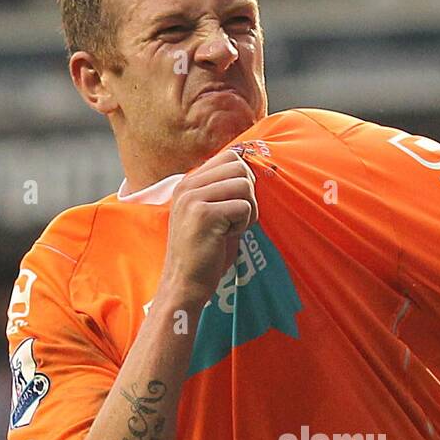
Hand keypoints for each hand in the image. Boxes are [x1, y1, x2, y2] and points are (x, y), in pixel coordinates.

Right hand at [161, 148, 257, 298]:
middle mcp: (187, 185)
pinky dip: (243, 224)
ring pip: (244, 185)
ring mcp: (193, 198)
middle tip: (236, 217)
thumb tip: (253, 172)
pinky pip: (244, 207)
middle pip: (239, 166)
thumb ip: (224, 192)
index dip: (244, 179)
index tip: (237, 204)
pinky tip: (225, 237)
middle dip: (248, 193)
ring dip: (247, 210)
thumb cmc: (204, 253)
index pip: (229, 156)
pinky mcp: (204, 215)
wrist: (185, 284)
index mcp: (188, 182)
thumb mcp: (211, 214)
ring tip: (230, 228)